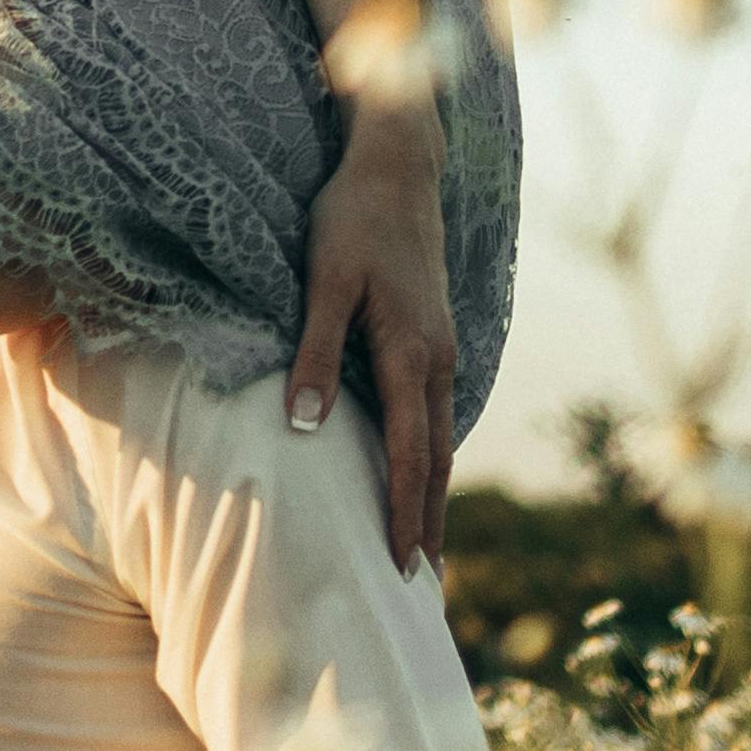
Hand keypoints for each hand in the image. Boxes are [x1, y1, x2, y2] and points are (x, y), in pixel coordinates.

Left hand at [290, 118, 458, 576]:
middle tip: (423, 585)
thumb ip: (316, 353)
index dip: (403, 511)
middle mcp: (438, 359)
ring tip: (425, 547)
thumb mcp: (323, 282)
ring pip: (442, 438)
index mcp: (411, 352)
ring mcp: (443, 349)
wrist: (398, 165)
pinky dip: (431, 456)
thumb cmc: (351, 220)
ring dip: (433, 494)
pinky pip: (437, 414)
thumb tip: (306, 426)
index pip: (410, 452)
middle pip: (436, 459)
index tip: (400, 563)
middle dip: (429, 522)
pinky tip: (420, 476)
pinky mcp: (435, 338)